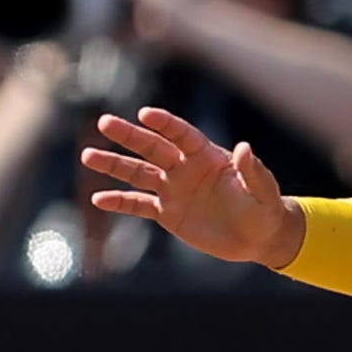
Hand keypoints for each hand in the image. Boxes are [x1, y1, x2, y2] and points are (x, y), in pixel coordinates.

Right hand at [81, 105, 301, 264]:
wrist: (257, 237)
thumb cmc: (264, 208)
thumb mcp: (262, 191)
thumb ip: (251, 170)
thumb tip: (244, 148)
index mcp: (207, 155)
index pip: (181, 135)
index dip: (164, 124)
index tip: (144, 114)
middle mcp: (185, 168)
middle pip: (152, 148)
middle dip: (128, 136)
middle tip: (103, 122)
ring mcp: (173, 189)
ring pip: (138, 173)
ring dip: (113, 165)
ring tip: (87, 156)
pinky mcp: (167, 213)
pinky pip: (138, 205)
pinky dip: (119, 202)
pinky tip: (98, 199)